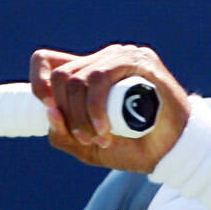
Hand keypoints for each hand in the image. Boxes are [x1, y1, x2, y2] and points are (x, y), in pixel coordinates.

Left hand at [30, 44, 189, 173]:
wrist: (173, 151)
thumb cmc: (134, 148)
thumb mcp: (87, 147)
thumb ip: (62, 134)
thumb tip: (49, 110)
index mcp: (88, 74)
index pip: (47, 61)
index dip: (38, 82)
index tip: (49, 109)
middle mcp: (102, 61)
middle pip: (61, 76)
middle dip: (66, 115)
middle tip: (87, 139)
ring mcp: (120, 58)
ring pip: (78, 78)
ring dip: (82, 117)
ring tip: (101, 138)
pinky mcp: (138, 61)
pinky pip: (100, 77)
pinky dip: (95, 107)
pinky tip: (105, 128)